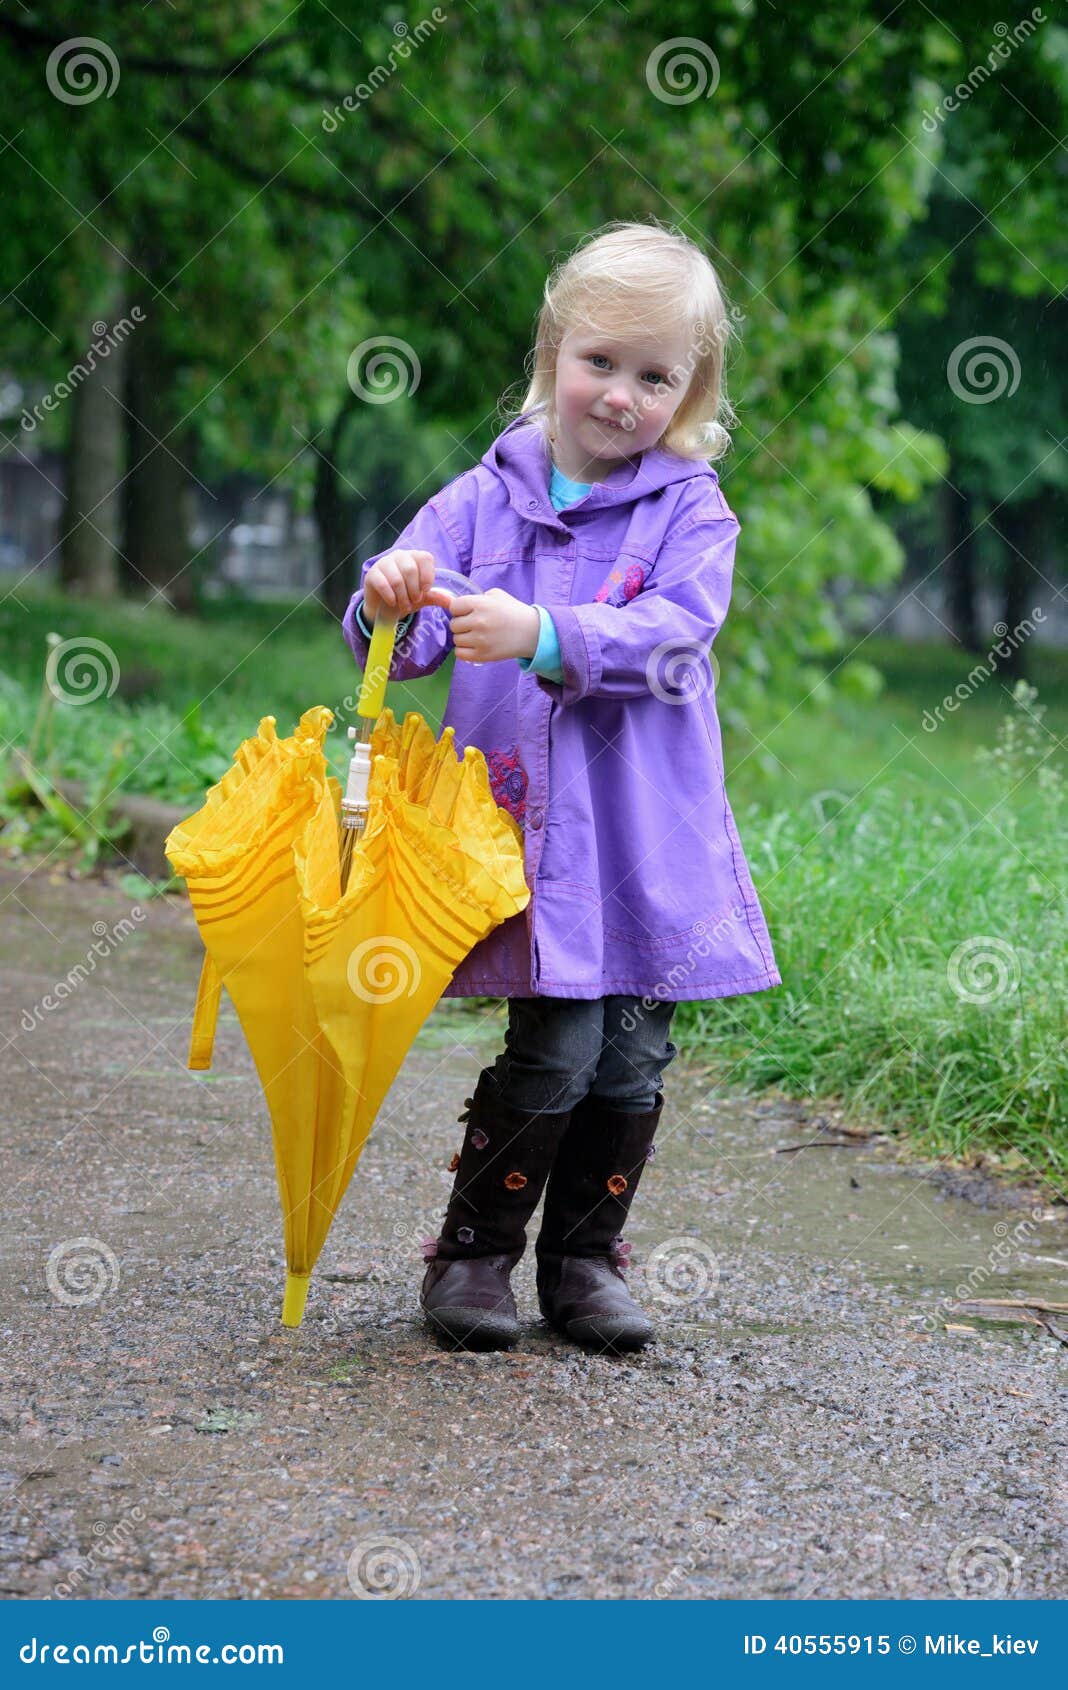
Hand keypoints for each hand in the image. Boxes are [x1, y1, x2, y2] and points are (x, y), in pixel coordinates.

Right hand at [362, 549, 435, 620]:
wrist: (384, 605)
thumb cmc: (405, 596)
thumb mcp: (422, 597)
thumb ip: (436, 597)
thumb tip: (452, 602)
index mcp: (414, 557)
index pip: (425, 558)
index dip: (427, 576)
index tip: (425, 591)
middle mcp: (399, 556)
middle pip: (410, 570)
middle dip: (414, 590)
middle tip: (414, 601)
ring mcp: (384, 563)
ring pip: (396, 579)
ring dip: (402, 597)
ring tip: (404, 606)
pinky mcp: (372, 574)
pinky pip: (382, 584)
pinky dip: (390, 596)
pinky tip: (393, 602)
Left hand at [423, 586, 539, 664]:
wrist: (531, 633)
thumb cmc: (513, 612)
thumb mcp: (496, 595)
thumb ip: (476, 597)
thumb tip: (454, 602)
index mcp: (481, 604)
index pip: (454, 607)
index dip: (460, 609)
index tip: (468, 612)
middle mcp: (479, 622)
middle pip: (453, 624)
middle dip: (462, 624)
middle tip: (474, 625)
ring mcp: (480, 640)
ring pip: (456, 639)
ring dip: (463, 638)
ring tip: (476, 636)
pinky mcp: (482, 656)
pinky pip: (459, 654)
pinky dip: (464, 651)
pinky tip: (474, 646)